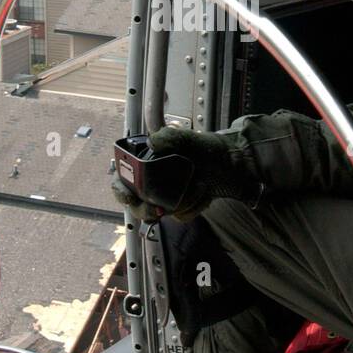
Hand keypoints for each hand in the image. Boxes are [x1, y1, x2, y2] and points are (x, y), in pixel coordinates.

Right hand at [110, 126, 261, 221]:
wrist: (231, 162)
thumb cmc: (206, 148)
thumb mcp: (186, 138)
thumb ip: (168, 137)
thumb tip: (153, 142)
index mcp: (147, 167)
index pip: (122, 183)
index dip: (121, 191)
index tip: (128, 195)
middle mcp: (154, 185)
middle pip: (137, 206)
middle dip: (146, 210)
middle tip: (158, 209)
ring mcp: (168, 199)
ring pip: (161, 213)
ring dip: (182, 201)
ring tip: (199, 184)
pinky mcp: (184, 208)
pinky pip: (182, 215)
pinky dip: (195, 206)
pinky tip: (204, 192)